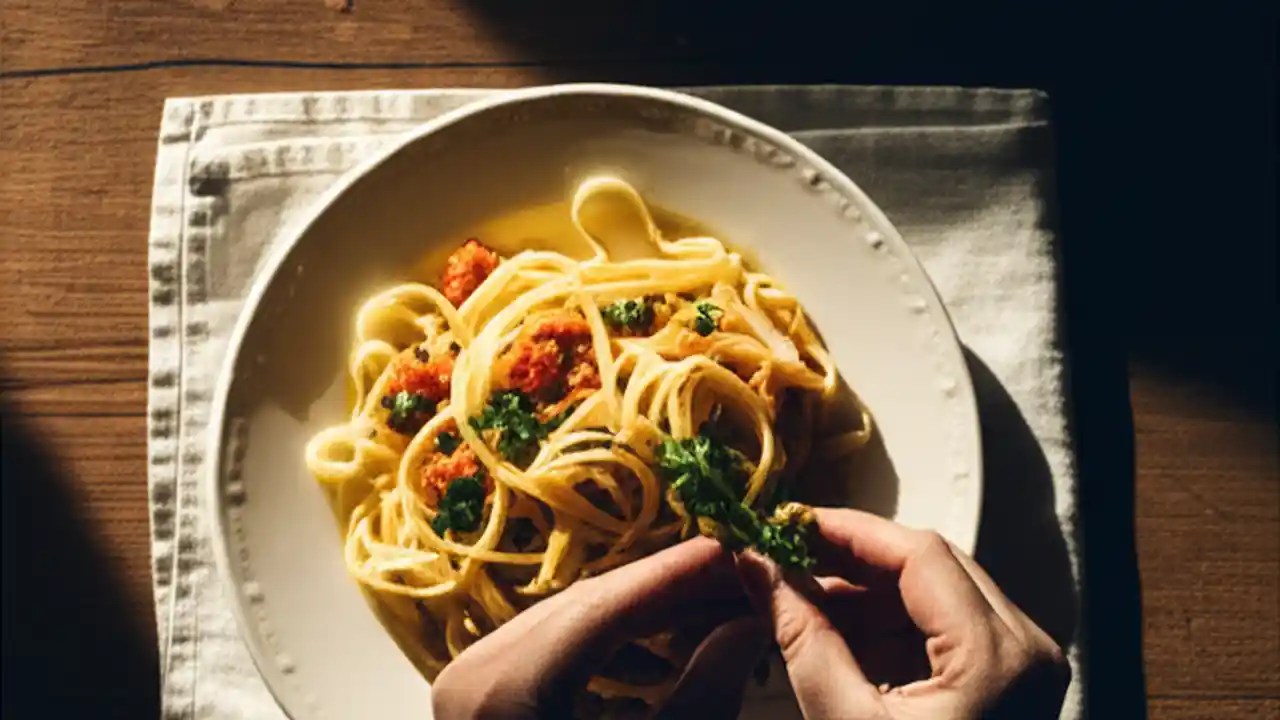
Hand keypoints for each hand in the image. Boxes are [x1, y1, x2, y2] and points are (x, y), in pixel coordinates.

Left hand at [432, 537, 768, 718]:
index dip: (676, 575)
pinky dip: (614, 645)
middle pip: (587, 608)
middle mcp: (472, 675)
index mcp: (503, 694)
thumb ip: (701, 698)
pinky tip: (667, 647)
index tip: (738, 550)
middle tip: (743, 577)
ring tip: (720, 607)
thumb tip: (750, 626)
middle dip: (672, 590)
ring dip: (649, 615)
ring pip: (574, 625)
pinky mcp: (485, 697)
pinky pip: (556, 652)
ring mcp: (472, 684)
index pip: (601, 609)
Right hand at [736, 508, 1068, 718]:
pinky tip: (837, 630)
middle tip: (783, 555)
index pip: (919, 553)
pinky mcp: (1008, 682)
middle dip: (851, 558)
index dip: (845, 530)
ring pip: (935, 591)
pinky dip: (889, 623)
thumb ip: (800, 632)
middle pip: (930, 565)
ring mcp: (1024, 665)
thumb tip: (754, 562)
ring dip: (866, 591)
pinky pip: (944, 627)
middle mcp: (1028, 647)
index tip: (784, 524)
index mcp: (998, 655)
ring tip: (799, 597)